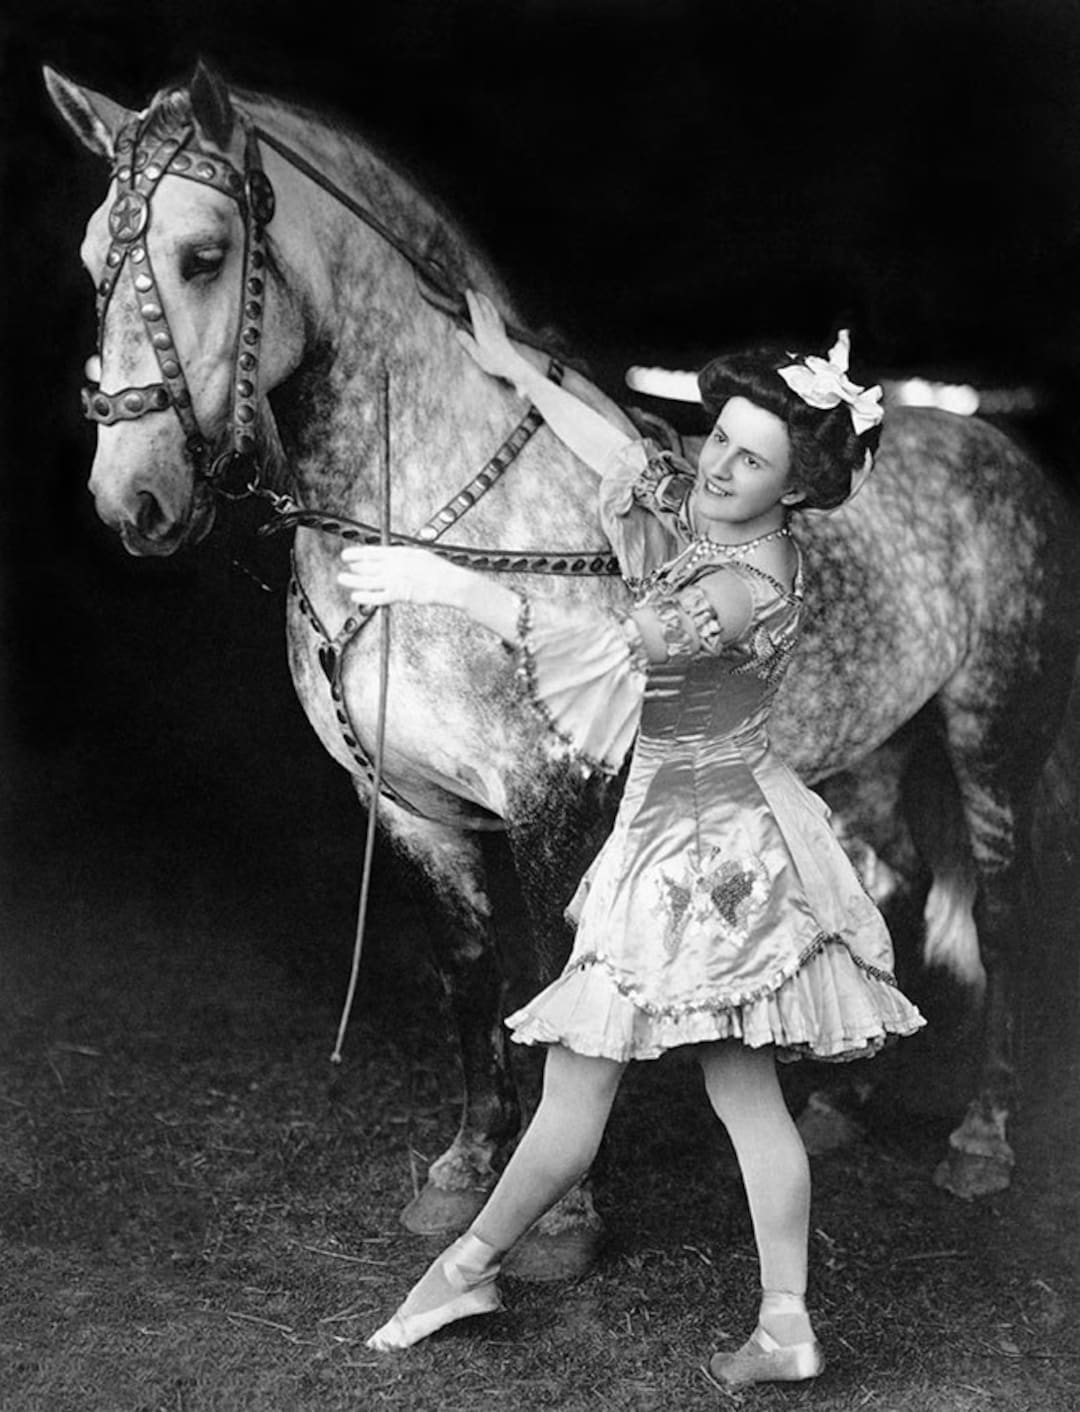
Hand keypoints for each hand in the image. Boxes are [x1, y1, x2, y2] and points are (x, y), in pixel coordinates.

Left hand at [338, 545, 471, 607]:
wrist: (448, 582)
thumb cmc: (437, 569)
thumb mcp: (417, 555)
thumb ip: (401, 556)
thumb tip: (388, 557)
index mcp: (398, 553)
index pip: (371, 552)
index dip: (356, 553)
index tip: (346, 554)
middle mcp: (393, 565)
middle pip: (367, 565)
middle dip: (354, 566)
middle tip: (347, 567)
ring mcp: (394, 580)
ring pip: (367, 580)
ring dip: (352, 579)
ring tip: (342, 579)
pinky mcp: (398, 594)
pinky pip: (377, 597)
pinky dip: (364, 596)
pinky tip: (356, 596)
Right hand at [456, 289, 531, 387]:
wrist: (511, 365)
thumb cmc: (493, 362)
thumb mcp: (477, 355)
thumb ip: (468, 343)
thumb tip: (457, 332)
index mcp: (482, 331)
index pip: (476, 312)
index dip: (472, 301)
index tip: (468, 292)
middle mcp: (490, 327)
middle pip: (484, 308)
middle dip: (479, 298)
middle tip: (473, 291)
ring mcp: (497, 329)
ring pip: (492, 311)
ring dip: (487, 302)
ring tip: (482, 296)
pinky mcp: (502, 332)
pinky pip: (498, 317)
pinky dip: (494, 310)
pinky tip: (494, 310)